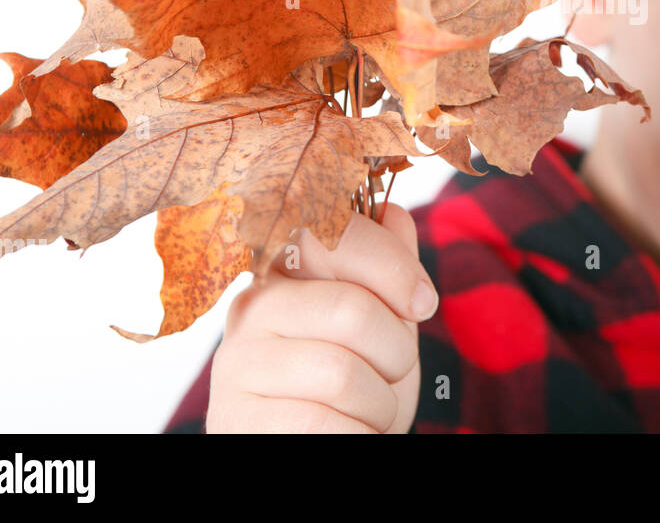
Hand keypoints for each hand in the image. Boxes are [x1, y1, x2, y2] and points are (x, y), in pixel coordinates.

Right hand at [206, 203, 435, 432]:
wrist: (317, 445)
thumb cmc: (353, 383)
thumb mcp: (382, 322)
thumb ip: (387, 266)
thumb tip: (393, 213)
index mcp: (284, 268)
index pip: (333, 233)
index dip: (392, 265)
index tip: (423, 303)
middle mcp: (251, 307)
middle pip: (351, 309)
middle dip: (396, 350)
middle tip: (392, 371)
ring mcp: (236, 363)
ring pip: (341, 374)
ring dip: (380, 404)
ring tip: (367, 410)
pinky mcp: (236, 419)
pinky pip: (323, 425)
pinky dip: (358, 435)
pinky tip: (347, 433)